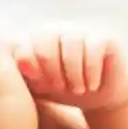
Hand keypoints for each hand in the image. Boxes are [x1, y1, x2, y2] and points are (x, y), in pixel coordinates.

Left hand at [12, 29, 127, 111]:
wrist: (99, 99)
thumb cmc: (65, 90)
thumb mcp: (41, 86)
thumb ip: (26, 74)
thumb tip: (21, 63)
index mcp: (38, 39)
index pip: (26, 43)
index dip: (32, 66)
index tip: (42, 86)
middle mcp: (59, 29)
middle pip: (46, 37)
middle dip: (51, 67)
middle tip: (60, 88)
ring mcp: (83, 30)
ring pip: (72, 41)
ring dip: (73, 72)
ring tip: (77, 90)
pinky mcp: (106, 37)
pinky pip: (95, 46)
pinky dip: (91, 71)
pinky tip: (92, 85)